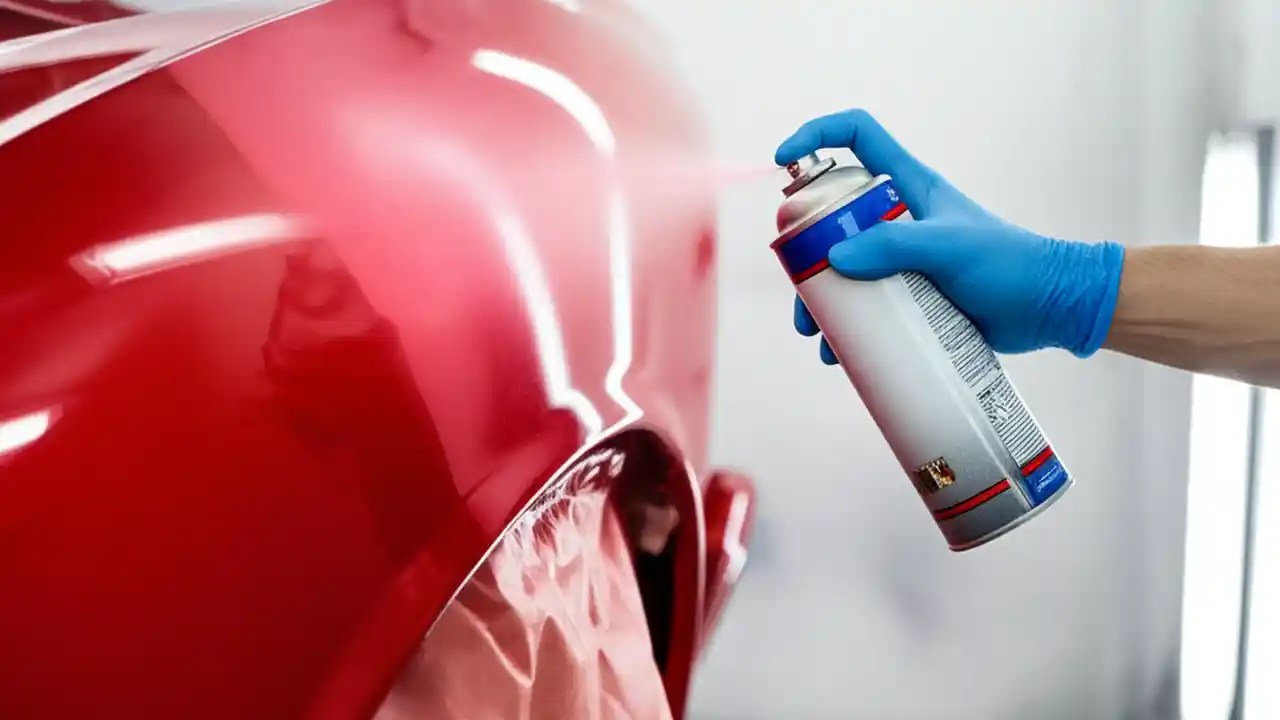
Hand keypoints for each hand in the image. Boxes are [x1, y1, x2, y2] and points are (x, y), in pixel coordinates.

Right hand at [775, 109, 1124, 361]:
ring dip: (820, 300)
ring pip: (842, 268)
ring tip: (815, 334)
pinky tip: (840, 353)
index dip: (816, 136)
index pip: (857, 136)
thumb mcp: (950, 249)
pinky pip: (865, 306)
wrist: (1049, 310)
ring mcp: (902, 257)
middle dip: (804, 249)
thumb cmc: (1009, 265)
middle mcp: (898, 217)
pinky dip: (847, 328)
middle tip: (798, 285)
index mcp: (908, 186)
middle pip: (833, 216)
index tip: (783, 158)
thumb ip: (895, 247)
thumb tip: (835, 259)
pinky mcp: (909, 295)